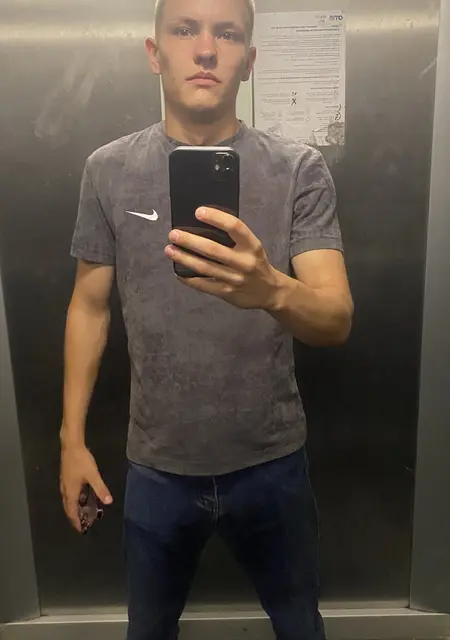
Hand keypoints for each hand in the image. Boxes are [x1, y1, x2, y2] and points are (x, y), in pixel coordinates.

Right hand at [60, 444, 111, 532]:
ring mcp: (64, 483)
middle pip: (68, 507)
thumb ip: (100, 488)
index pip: (71, 511)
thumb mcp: (93, 475)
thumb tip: (108, 502)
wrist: (71, 445)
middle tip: (82, 523)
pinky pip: (68, 494)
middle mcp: (65, 490)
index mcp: (71, 492)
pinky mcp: (66, 477)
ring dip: (73, 508)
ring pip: (67, 500)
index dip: (75, 521)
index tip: (80, 529)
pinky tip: (81, 496)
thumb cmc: (81, 460)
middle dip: (74, 516)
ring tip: (82, 512)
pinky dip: (74, 499)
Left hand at [165, 207, 281, 309]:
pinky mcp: (226, 292)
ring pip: (204, 267)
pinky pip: (203, 284)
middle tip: (174, 234)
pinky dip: (188, 278)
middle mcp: (244, 262)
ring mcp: (234, 279)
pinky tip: (178, 271)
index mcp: (252, 246)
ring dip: (184, 258)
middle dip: (190, 241)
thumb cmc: (256, 263)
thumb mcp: (253, 247)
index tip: (198, 212)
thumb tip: (204, 225)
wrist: (270, 292)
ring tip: (170, 250)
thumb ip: (234, 238)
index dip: (216, 218)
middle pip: (213, 249)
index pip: (235, 227)